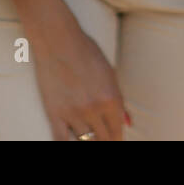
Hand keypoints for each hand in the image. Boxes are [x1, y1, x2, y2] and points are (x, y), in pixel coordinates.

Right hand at [27, 9, 131, 140]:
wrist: (58, 40)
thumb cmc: (86, 51)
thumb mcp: (110, 72)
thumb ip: (119, 100)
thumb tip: (128, 122)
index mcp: (111, 98)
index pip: (118, 130)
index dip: (118, 138)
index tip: (116, 139)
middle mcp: (94, 109)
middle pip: (103, 140)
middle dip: (106, 141)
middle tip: (105, 139)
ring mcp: (73, 113)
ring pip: (85, 143)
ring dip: (90, 143)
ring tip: (91, 140)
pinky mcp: (54, 114)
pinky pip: (62, 141)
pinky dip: (69, 145)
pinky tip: (73, 141)